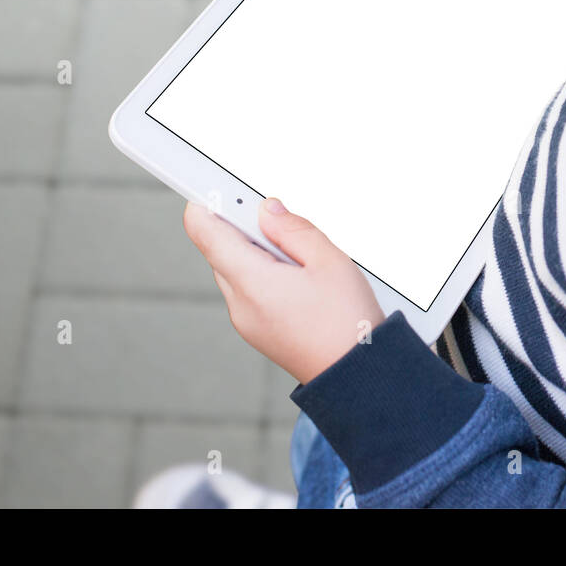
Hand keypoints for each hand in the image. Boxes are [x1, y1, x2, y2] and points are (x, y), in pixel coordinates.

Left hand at [183, 198, 386, 383]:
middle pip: (221, 250)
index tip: (212, 186)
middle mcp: (241, 304)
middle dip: (242, 228)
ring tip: (297, 256)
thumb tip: (267, 210)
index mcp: (253, 283)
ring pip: (234, 270)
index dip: (205, 205)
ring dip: (255, 253)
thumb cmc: (350, 325)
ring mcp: (246, 322)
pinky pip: (247, 291)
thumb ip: (294, 230)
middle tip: (276, 218)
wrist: (360, 379)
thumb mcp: (330, 261)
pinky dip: (262, 275)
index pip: (206, 233)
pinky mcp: (258, 332)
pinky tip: (296, 277)